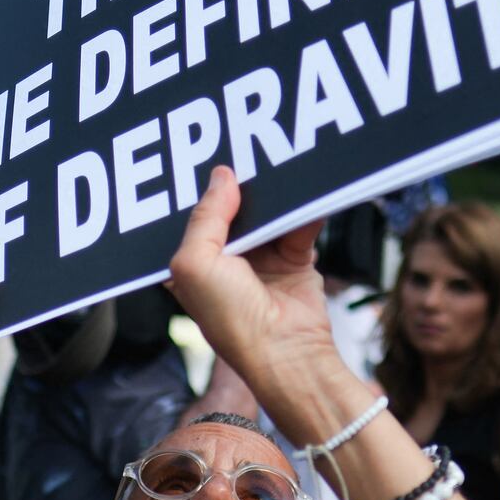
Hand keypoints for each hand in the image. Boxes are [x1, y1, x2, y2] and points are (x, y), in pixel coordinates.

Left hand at [165, 165, 342, 408]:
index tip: (205, 157)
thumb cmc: (232, 320)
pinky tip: (308, 188)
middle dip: (239, 184)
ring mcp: (261, 259)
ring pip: (267, 211)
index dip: (196, 189)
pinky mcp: (294, 258)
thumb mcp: (197, 264)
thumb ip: (205, 217)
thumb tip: (222, 177)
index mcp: (192, 264)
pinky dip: (305, 207)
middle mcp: (224, 260)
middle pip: (231, 208)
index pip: (191, 216)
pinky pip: (299, 222)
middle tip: (246, 147)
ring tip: (277, 160)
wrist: (288, 351)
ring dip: (274, 192)